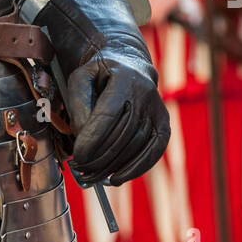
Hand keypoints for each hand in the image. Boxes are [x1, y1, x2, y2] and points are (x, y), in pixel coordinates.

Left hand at [65, 46, 170, 185]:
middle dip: (100, 157)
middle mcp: (145, 94)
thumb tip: (82, 136)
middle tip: (80, 170)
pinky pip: (155, 150)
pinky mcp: (164, 123)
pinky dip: (137, 167)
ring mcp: (157, 109)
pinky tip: (118, 178)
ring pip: (138, 145)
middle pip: (123, 133)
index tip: (78, 156)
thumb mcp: (80, 79)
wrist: (128, 64)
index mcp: (123, 79)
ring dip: (114, 166)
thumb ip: (78, 105)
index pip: (108, 115)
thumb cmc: (99, 75)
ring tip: (92, 177)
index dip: (93, 139)